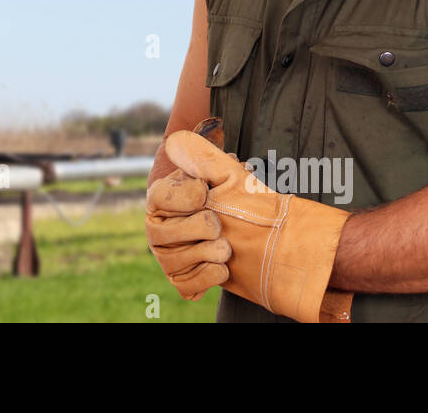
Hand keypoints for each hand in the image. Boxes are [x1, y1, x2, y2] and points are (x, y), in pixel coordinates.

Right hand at [165, 122, 352, 322]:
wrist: (269, 237)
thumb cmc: (245, 199)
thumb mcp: (228, 174)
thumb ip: (202, 155)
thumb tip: (174, 142)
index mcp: (164, 199)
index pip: (158, 197)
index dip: (185, 197)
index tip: (206, 193)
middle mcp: (160, 229)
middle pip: (163, 234)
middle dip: (201, 228)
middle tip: (220, 224)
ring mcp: (169, 257)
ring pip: (175, 261)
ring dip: (210, 253)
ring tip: (227, 246)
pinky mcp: (184, 280)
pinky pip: (186, 285)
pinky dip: (210, 277)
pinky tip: (224, 267)